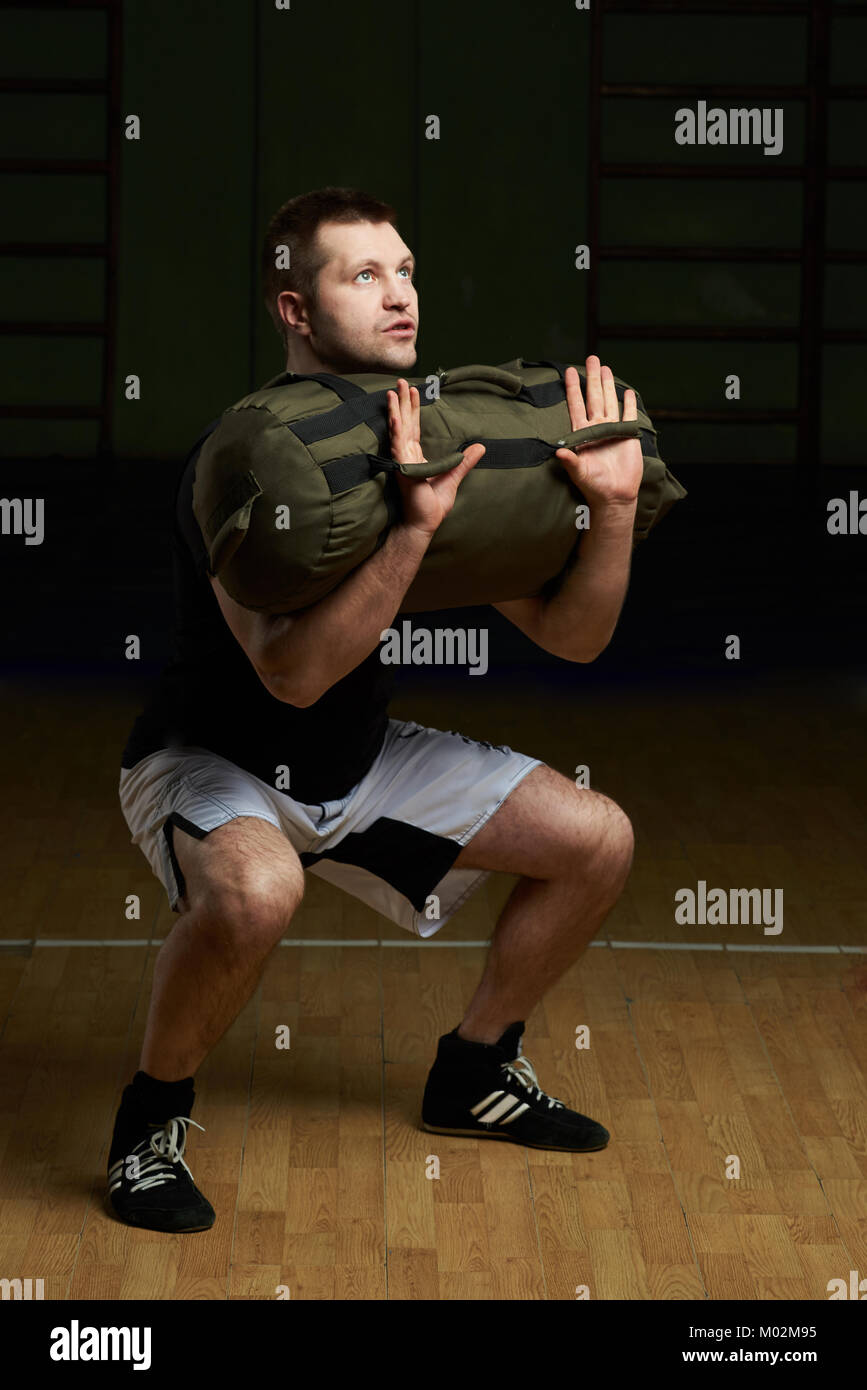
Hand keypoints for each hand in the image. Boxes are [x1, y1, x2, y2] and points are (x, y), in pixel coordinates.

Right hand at [387, 377, 484, 537]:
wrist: (424, 523)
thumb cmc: (433, 506)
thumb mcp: (454, 477)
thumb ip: (464, 461)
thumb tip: (480, 447)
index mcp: (415, 456)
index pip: (413, 427)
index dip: (412, 409)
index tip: (413, 391)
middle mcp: (406, 455)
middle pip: (404, 423)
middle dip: (401, 402)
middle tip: (400, 381)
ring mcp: (402, 461)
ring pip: (398, 430)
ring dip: (395, 411)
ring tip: (392, 392)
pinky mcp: (402, 468)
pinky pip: (398, 446)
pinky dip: (396, 431)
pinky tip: (394, 418)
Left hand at [554, 356, 642, 506]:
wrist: (615, 496)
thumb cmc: (594, 487)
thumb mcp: (579, 474)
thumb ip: (570, 461)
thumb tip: (559, 451)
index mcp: (583, 433)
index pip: (576, 405)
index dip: (574, 388)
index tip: (570, 371)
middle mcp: (596, 428)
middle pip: (594, 397)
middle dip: (593, 378)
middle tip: (591, 358)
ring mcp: (612, 430)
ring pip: (610, 401)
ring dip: (608, 385)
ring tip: (605, 368)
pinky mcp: (627, 436)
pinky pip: (628, 416)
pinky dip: (628, 403)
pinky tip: (627, 392)